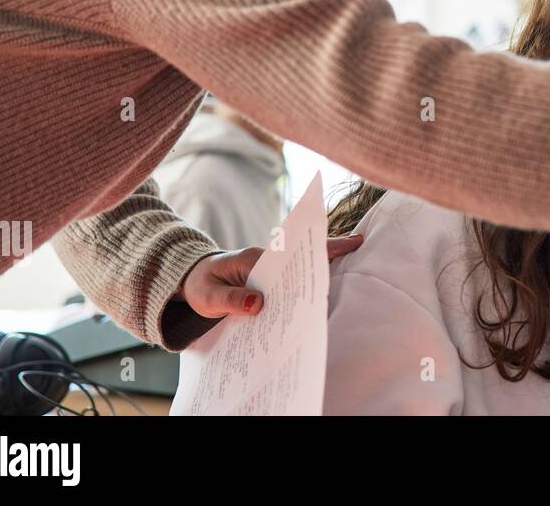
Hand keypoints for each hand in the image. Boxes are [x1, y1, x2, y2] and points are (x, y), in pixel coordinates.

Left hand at [178, 234, 363, 318]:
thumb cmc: (199, 286)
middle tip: (360, 243)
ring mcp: (268, 270)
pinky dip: (307, 282)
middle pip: (303, 256)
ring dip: (323, 268)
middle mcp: (265, 260)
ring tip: (353, 264)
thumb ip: (231, 301)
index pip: (291, 254)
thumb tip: (260, 304)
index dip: (317, 250)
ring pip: (300, 267)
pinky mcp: (267, 281)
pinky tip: (323, 289)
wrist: (190, 281)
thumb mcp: (208, 297)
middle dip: (331, 251)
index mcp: (255, 259)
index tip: (345, 244)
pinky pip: (290, 280)